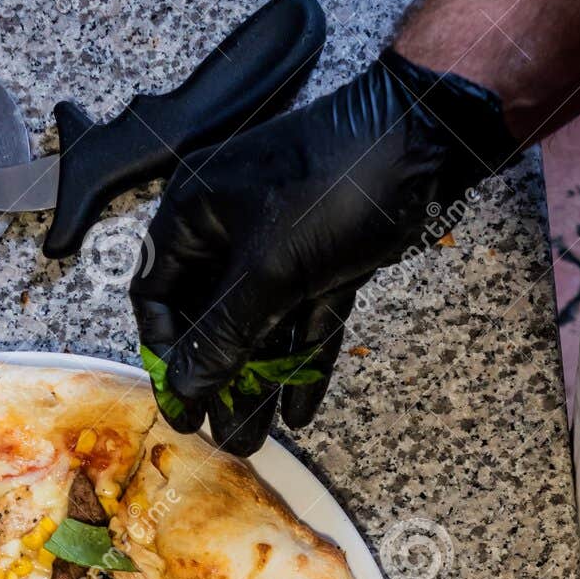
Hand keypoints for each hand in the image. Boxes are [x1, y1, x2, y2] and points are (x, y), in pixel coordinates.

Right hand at [131, 51, 517, 453]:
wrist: (423, 142)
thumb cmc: (333, 183)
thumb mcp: (268, 269)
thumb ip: (224, 333)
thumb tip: (187, 385)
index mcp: (196, 213)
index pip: (156, 293)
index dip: (163, 352)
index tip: (178, 401)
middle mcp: (229, 228)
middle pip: (209, 317)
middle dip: (216, 379)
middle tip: (220, 434)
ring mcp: (279, 244)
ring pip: (258, 324)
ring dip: (257, 381)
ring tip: (254, 437)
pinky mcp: (324, 259)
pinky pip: (303, 318)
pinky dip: (301, 359)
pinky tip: (299, 409)